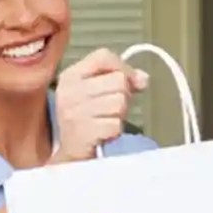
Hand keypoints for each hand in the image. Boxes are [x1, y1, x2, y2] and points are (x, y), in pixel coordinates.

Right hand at [49, 48, 147, 162]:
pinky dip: (115, 130)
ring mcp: (75, 112)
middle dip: (123, 96)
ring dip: (119, 115)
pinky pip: (116, 124)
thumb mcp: (94, 92)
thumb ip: (119, 79)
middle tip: (111, 109)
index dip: (123, 68)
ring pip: (120, 102)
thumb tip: (143, 78)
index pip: (103, 57)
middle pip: (118, 80)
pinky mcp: (85, 132)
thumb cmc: (85, 121)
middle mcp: (70, 91)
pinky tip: (104, 133)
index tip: (130, 81)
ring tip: (106, 120)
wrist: (70, 155)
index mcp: (71, 76)